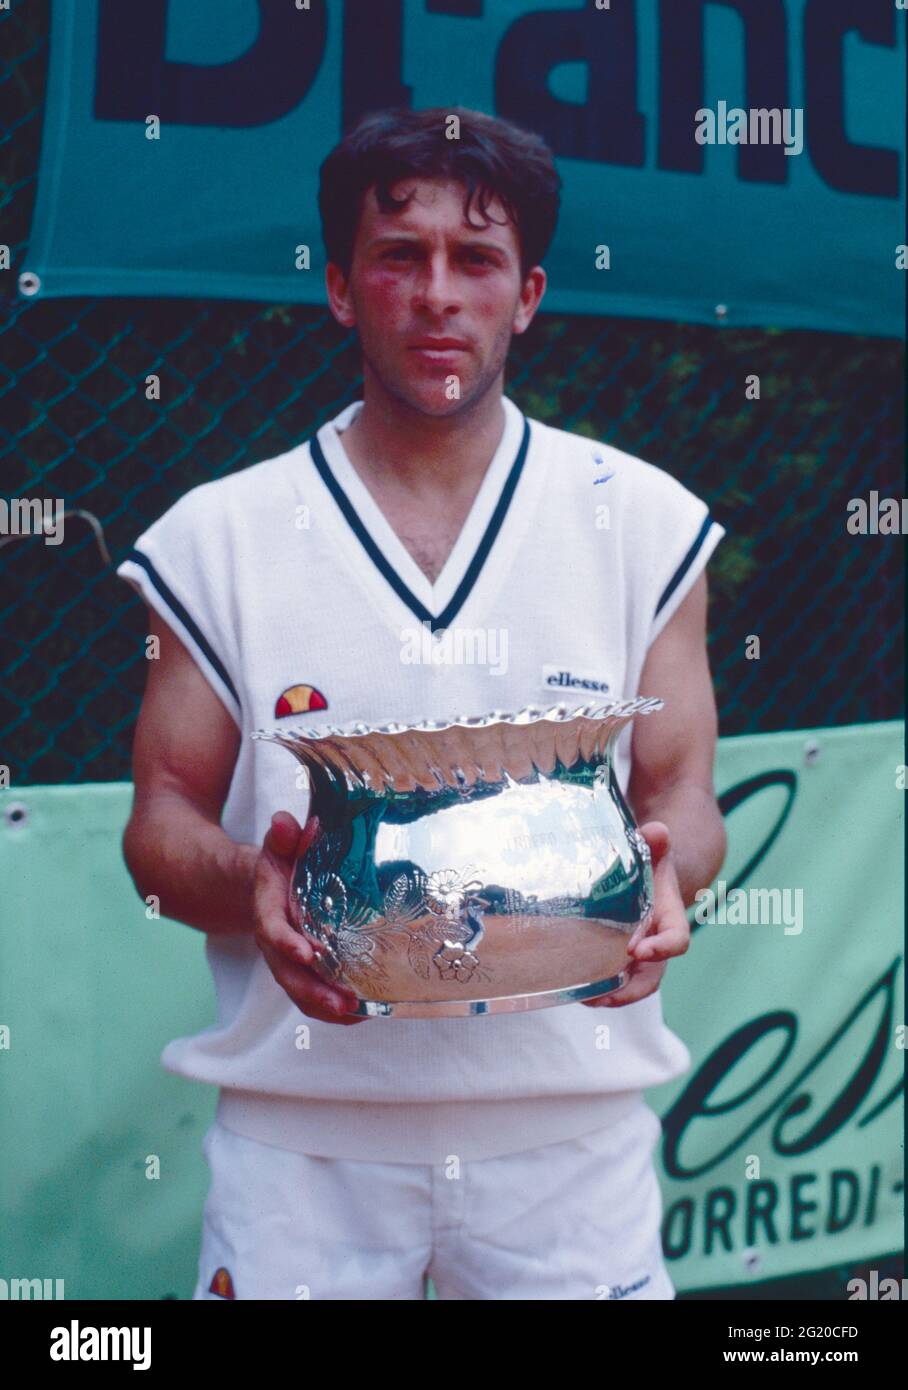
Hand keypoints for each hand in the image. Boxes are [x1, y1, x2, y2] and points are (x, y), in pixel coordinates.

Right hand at [252, 811, 366, 1024]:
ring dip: (325, 1007)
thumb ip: (284, 835)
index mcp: (268, 908)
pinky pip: (313, 995)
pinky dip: (334, 1010)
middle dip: (312, 990)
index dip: (287, 943)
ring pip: (300, 991)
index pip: (272, 929)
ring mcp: (288, 959)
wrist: (270, 884)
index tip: (307, 954)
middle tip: (341, 1002)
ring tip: (355, 1014)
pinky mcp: (304, 970)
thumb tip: (285, 822)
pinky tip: (362, 1013)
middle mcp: (275, 940)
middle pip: (287, 972)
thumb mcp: (282, 844)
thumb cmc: (284, 862)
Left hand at [581, 821, 689, 1008]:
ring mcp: (637, 952)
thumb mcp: (654, 847)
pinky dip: (597, 985)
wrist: (647, 871)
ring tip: (584, 997)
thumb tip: (657, 831)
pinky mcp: (617, 954)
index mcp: (670, 917)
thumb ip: (655, 841)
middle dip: (631, 990)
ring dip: (611, 995)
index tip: (638, 950)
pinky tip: (573, 986)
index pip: (676, 939)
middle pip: (652, 976)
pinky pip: (612, 976)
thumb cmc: (650, 860)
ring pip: (630, 983)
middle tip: (605, 995)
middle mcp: (656, 941)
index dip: (661, 948)